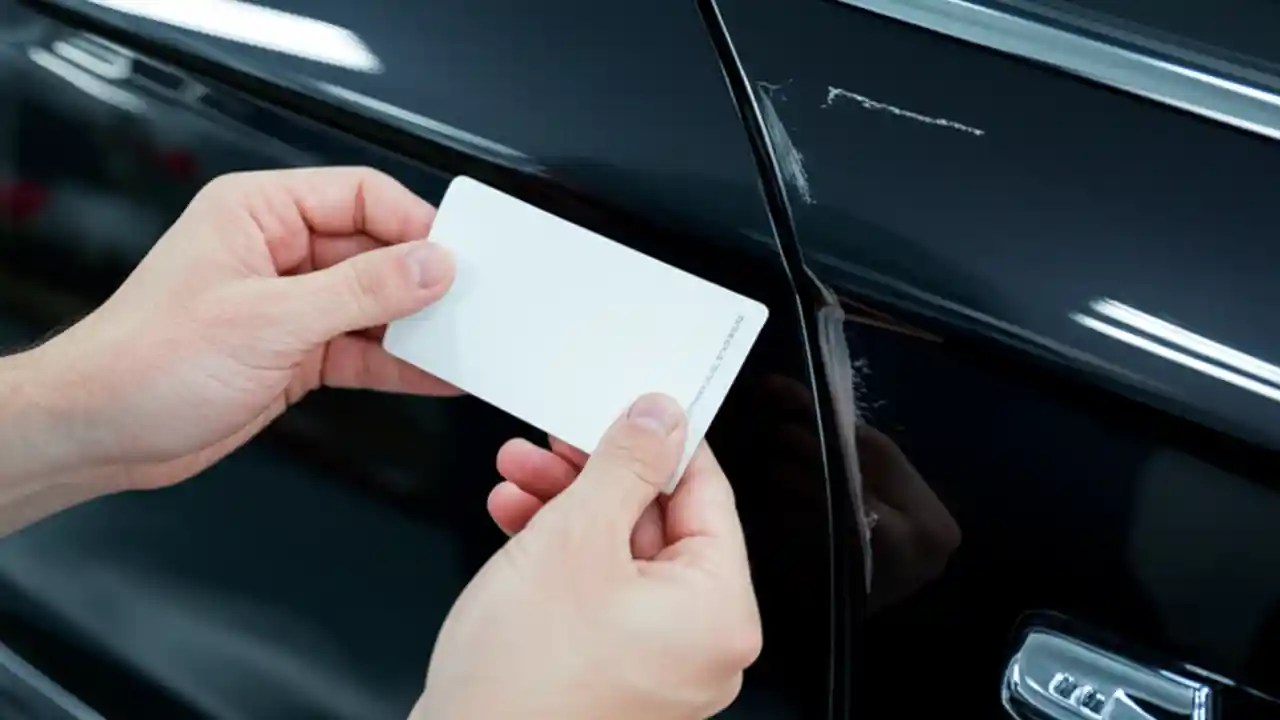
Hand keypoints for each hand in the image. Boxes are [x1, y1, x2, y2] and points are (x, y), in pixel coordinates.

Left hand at [1, 167, 455, 491]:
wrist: (100, 433)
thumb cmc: (146, 360)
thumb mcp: (269, 319)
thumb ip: (361, 291)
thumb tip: (430, 264)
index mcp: (258, 212)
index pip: (359, 195)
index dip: (413, 223)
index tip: (456, 256)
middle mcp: (277, 251)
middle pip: (375, 251)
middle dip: (422, 280)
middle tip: (471, 302)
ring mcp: (289, 304)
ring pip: (374, 304)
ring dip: (416, 326)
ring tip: (463, 341)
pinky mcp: (295, 352)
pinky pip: (363, 350)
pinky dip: (398, 363)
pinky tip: (435, 373)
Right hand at [414, 394, 762, 718]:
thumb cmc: (522, 684)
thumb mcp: (576, 537)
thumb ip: (625, 465)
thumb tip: (658, 419)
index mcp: (719, 612)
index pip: (707, 494)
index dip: (661, 441)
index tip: (630, 409)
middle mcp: (702, 645)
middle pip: (658, 523)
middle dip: (593, 475)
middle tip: (552, 443)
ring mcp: (660, 665)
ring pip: (621, 555)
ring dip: (566, 508)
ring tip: (518, 480)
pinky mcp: (615, 673)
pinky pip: (602, 594)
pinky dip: (562, 557)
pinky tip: (518, 523)